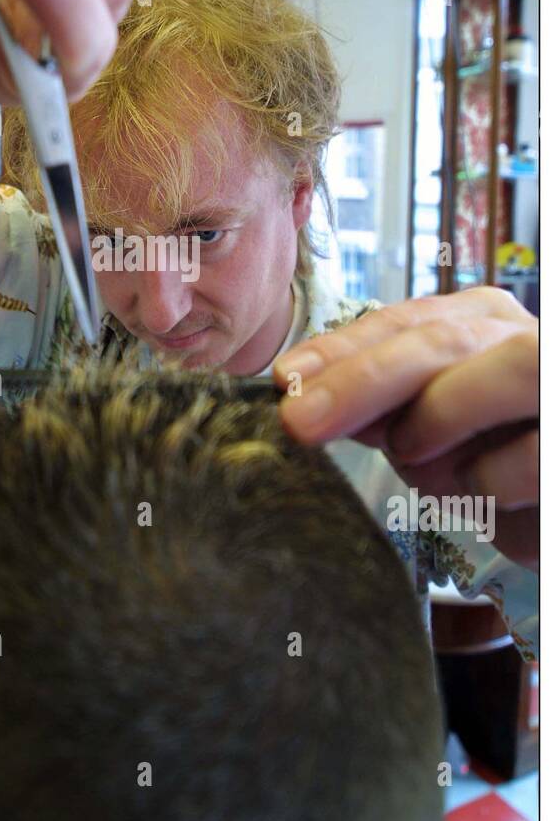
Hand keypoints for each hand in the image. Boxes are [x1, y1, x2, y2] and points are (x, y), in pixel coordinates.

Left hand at [275, 287, 537, 570]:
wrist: (551, 499)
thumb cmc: (497, 461)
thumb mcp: (428, 431)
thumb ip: (378, 408)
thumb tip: (304, 397)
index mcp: (481, 323)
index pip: (404, 321)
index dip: (342, 348)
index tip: (286, 378)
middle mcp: (525, 337)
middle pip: (443, 340)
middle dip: (364, 379)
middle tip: (302, 420)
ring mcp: (556, 383)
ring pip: (506, 369)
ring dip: (442, 415)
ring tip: (415, 454)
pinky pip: (534, 453)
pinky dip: (492, 477)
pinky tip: (485, 494)